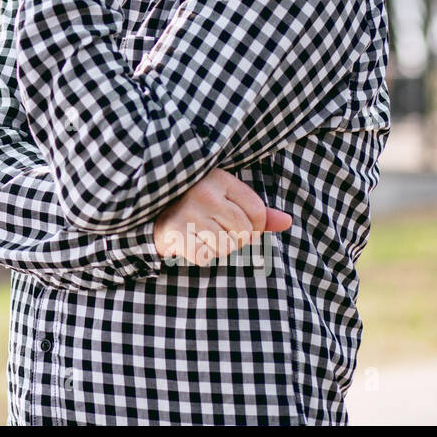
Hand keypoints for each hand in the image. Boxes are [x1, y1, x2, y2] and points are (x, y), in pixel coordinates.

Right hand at [152, 168, 291, 264]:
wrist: (148, 209)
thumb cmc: (195, 206)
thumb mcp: (225, 199)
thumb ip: (258, 212)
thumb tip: (288, 222)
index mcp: (219, 179)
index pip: (258, 213)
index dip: (254, 226)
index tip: (235, 224)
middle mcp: (205, 194)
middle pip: (245, 233)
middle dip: (234, 239)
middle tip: (213, 230)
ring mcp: (189, 213)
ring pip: (226, 247)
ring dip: (216, 249)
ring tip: (200, 235)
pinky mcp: (176, 233)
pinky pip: (205, 258)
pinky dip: (199, 256)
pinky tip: (189, 243)